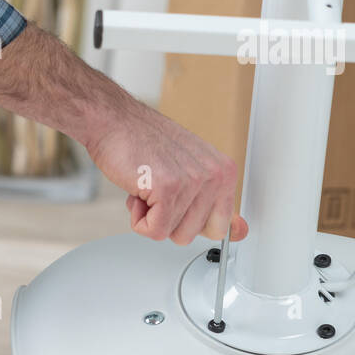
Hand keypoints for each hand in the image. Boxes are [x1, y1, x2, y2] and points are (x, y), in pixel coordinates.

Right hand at [86, 98, 248, 245]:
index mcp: (225, 171)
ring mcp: (192, 181)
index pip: (221, 227)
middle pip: (195, 234)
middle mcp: (214, 175)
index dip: (190, 219)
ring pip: (174, 234)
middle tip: (157, 187)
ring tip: (147, 184)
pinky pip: (154, 231)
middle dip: (168, 219)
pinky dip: (138, 219)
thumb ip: (214, 202)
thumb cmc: (144, 142)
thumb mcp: (190, 168)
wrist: (114, 120)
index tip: (178, 200)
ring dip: (151, 216)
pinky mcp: (168, 188)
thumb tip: (240, 232)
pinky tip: (137, 190)